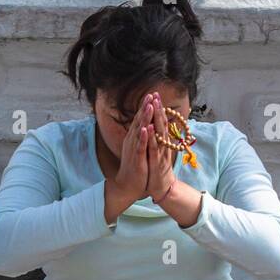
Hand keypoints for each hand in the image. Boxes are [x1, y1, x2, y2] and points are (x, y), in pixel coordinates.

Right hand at [103, 92, 157, 221]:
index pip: (140, 120)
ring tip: (149, 106)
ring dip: (144, 118)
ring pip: (139, 131)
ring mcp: (134, 149)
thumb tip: (146, 126)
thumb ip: (142, 138)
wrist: (127, 185)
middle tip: (151, 94)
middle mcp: (132, 141)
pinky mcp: (136, 159)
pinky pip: (140, 146)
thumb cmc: (136, 167)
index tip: (152, 95)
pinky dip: (143, 137)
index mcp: (134, 139)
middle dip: (145, 108)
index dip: (145, 107)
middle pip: (139, 121)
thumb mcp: (139, 150)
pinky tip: (145, 128)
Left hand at [145, 100, 176, 201]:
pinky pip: (153, 148)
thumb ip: (159, 140)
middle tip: (156, 95)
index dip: (158, 109)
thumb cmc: (158, 170)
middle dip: (158, 109)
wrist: (162, 189)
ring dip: (156, 119)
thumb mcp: (158, 153)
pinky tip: (149, 128)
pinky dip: (151, 138)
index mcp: (162, 143)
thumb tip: (159, 128)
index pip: (160, 123)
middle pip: (161, 124)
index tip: (154, 95)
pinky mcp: (156, 162)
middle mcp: (163, 145)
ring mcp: (161, 153)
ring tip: (154, 105)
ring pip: (159, 133)